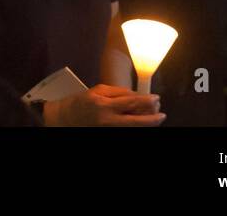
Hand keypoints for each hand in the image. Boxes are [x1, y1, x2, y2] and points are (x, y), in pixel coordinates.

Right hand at [46, 84, 164, 125]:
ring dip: (146, 124)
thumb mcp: (97, 91)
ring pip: (134, 129)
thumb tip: (136, 96)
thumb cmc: (79, 103)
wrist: (64, 119)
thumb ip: (118, 92)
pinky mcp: (109, 134)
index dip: (147, 101)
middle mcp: (108, 121)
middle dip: (153, 119)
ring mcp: (109, 130)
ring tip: (154, 119)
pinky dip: (136, 127)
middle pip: (137, 122)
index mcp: (105, 106)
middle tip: (162, 114)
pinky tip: (140, 123)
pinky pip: (127, 131)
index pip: (131, 103)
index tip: (156, 98)